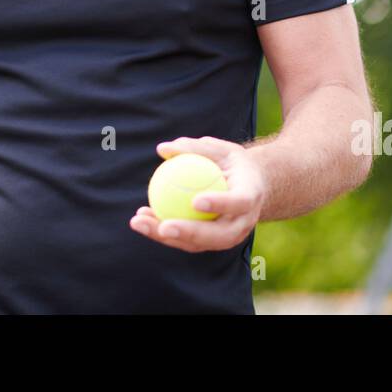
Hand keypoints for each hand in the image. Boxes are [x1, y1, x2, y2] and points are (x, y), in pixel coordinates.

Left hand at [129, 136, 266, 252]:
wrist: (251, 188)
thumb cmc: (232, 163)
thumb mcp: (220, 149)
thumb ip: (194, 147)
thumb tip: (162, 149)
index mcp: (251, 196)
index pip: (238, 203)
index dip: (219, 204)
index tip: (195, 201)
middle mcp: (243, 223)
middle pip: (219, 236)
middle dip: (189, 233)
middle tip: (163, 226)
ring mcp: (229, 237)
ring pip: (198, 244)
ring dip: (166, 236)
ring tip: (140, 221)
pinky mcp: (212, 243)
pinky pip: (186, 241)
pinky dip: (163, 231)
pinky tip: (142, 217)